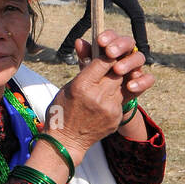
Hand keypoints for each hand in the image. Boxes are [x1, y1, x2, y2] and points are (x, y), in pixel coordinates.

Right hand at [49, 29, 151, 159]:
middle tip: (115, 57)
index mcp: (81, 87)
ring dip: (120, 76)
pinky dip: (118, 92)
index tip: (107, 48)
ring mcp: (109, 108)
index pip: (103, 61)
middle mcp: (98, 97)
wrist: (66, 142)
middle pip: (117, 70)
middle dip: (117, 62)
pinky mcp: (116, 117)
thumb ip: (82, 66)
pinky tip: (111, 92)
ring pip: (123, 83)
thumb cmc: (61, 110)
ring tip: (112, 75)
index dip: (107, 52)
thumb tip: (82, 41)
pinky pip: (123, 98)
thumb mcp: (67, 86)